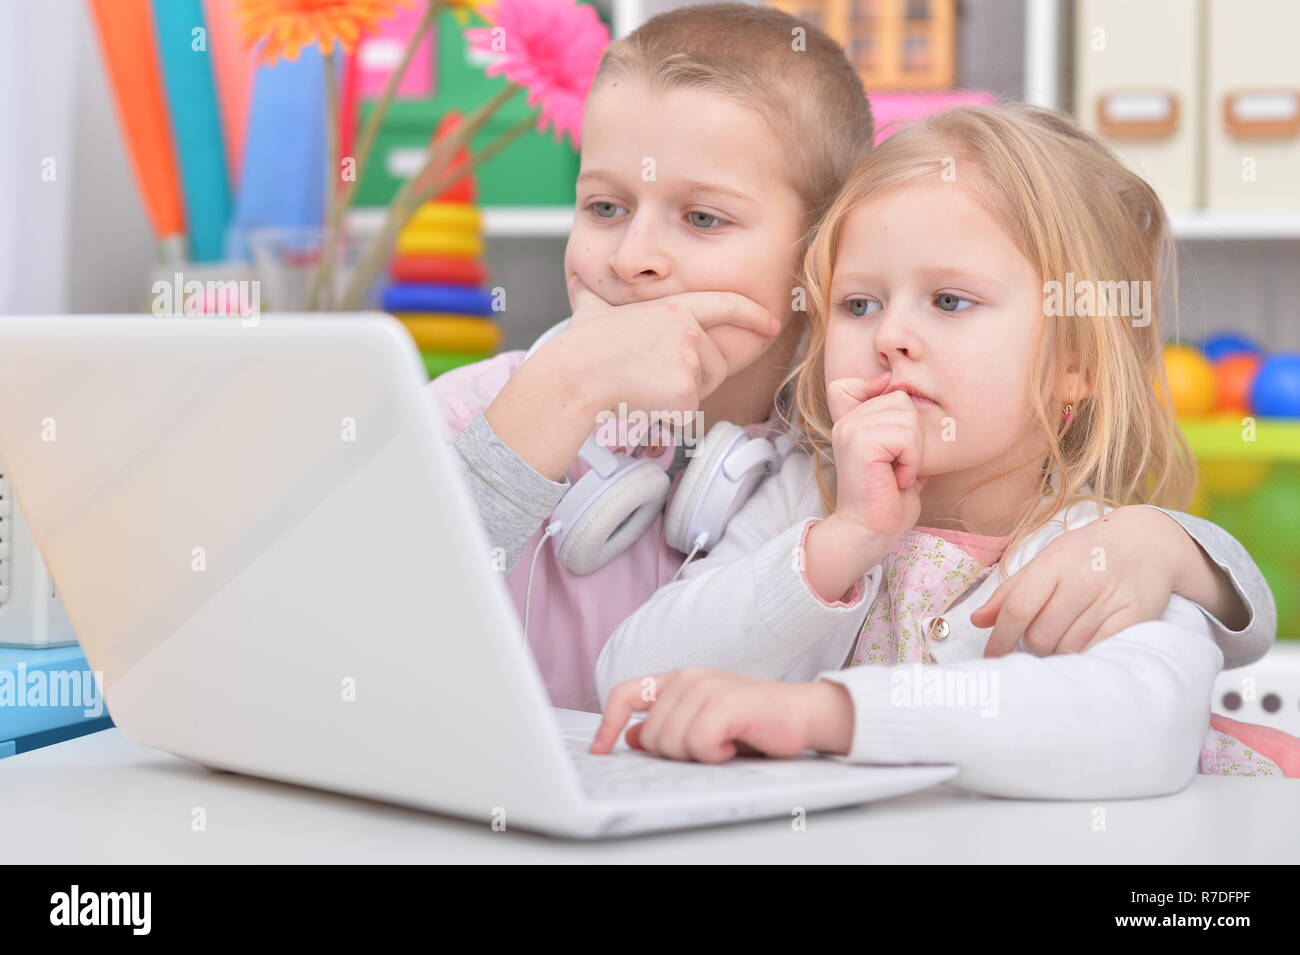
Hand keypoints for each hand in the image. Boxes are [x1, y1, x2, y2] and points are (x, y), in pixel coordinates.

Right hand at [562, 274, 779, 419]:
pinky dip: (669, 414)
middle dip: (695, 376)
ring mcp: (690, 361)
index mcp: (674, 308)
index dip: (752, 314)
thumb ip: (594, 295)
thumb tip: (575, 281)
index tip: (771, 323)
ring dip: (681, 394)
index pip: (726, 305)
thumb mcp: (592, 309)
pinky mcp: (687, 392)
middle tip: (653, 377)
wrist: (574, 376)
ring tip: (646, 384)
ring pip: (704, 388)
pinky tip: (645, 400)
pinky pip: (690, 411)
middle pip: (716, 363)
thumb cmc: (579, 347)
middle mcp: (689, 331)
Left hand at [591, 669, 853, 761]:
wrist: (803, 715)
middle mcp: (688, 678)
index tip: (599, 751)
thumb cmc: (754, 721)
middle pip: (650, 735)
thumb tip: (631, 737)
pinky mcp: (725, 704)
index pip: (625, 693)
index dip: (607, 724)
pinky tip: (733, 746)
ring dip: (698, 755)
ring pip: (671, 743)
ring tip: (723, 744)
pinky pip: (699, 744)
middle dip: (674, 754)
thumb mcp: (703, 721)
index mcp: (678, 680)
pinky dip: (715, 754)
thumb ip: (667, 723)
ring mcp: (707, 688)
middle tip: (708, 747)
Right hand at [826, 373, 927, 540]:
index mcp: (849, 422)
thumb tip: (910, 395)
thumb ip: (898, 427)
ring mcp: (850, 430)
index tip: (890, 428)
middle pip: (901, 398)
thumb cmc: (887, 500)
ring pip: (907, 417)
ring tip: (896, 474)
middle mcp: (846, 422)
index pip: (854, 382)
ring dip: (913, 452)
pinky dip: (911, 461)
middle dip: (913, 436)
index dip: (879, 391)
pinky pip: (906, 437)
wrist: (869, 532)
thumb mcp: (896, 455)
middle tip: (898, 466)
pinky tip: (896, 479)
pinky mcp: (860, 443)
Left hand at [975, 506, 1181, 656]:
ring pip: (1067, 648)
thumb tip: (977, 621)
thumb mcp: (1046, 561)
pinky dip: (1083, 656)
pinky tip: (1080, 649)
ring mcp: (1110, 598)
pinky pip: (1098, 650)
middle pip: (1040, 635)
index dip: (999, 639)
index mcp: (1054, 563)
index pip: (1018, 609)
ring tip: (1059, 641)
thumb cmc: (1087, 553)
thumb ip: (1011, 591)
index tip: (992, 657)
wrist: (1148, 542)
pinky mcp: (1135, 615)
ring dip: (1056, 653)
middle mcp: (1082, 580)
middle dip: (1029, 648)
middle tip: (1033, 644)